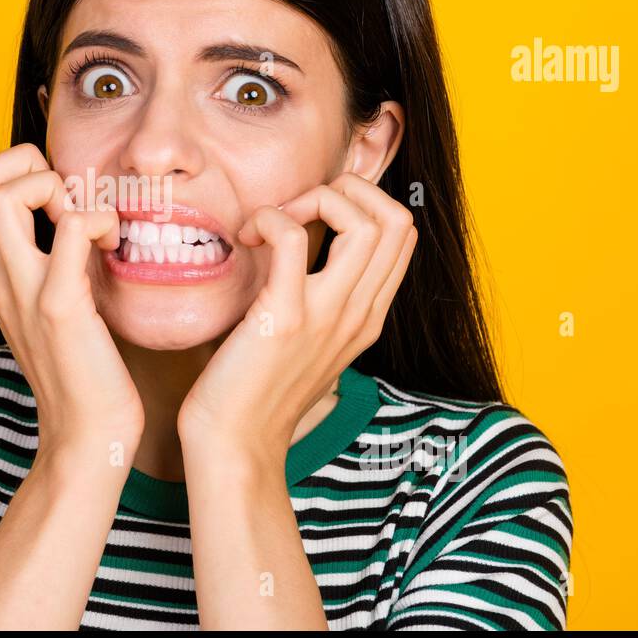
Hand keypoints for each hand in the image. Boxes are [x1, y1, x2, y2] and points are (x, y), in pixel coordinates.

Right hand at [0, 143, 144, 456]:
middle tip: (68, 202)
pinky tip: (112, 247)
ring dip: (56, 188)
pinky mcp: (59, 306)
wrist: (87, 436)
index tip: (60, 200)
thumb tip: (75, 214)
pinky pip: (70, 227)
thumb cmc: (84, 369)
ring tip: (88, 225)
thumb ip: (52, 258)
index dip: (17, 170)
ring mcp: (23, 289)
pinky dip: (97, 218)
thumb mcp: (55, 301)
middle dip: (28, 164)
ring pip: (5, 194)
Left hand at [176, 172, 416, 463]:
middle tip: (296, 212)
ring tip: (274, 222)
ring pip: (367, 221)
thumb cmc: (254, 391)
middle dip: (347, 191)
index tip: (311, 216)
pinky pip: (291, 238)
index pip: (402, 235)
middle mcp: (359, 314)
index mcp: (367, 317)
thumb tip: (295, 249)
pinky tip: (246, 237)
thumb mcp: (305, 339)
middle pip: (398, 220)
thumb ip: (316, 299)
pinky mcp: (285, 317)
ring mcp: (328, 316)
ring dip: (316, 198)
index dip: (362, 203)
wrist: (235, 446)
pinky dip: (269, 218)